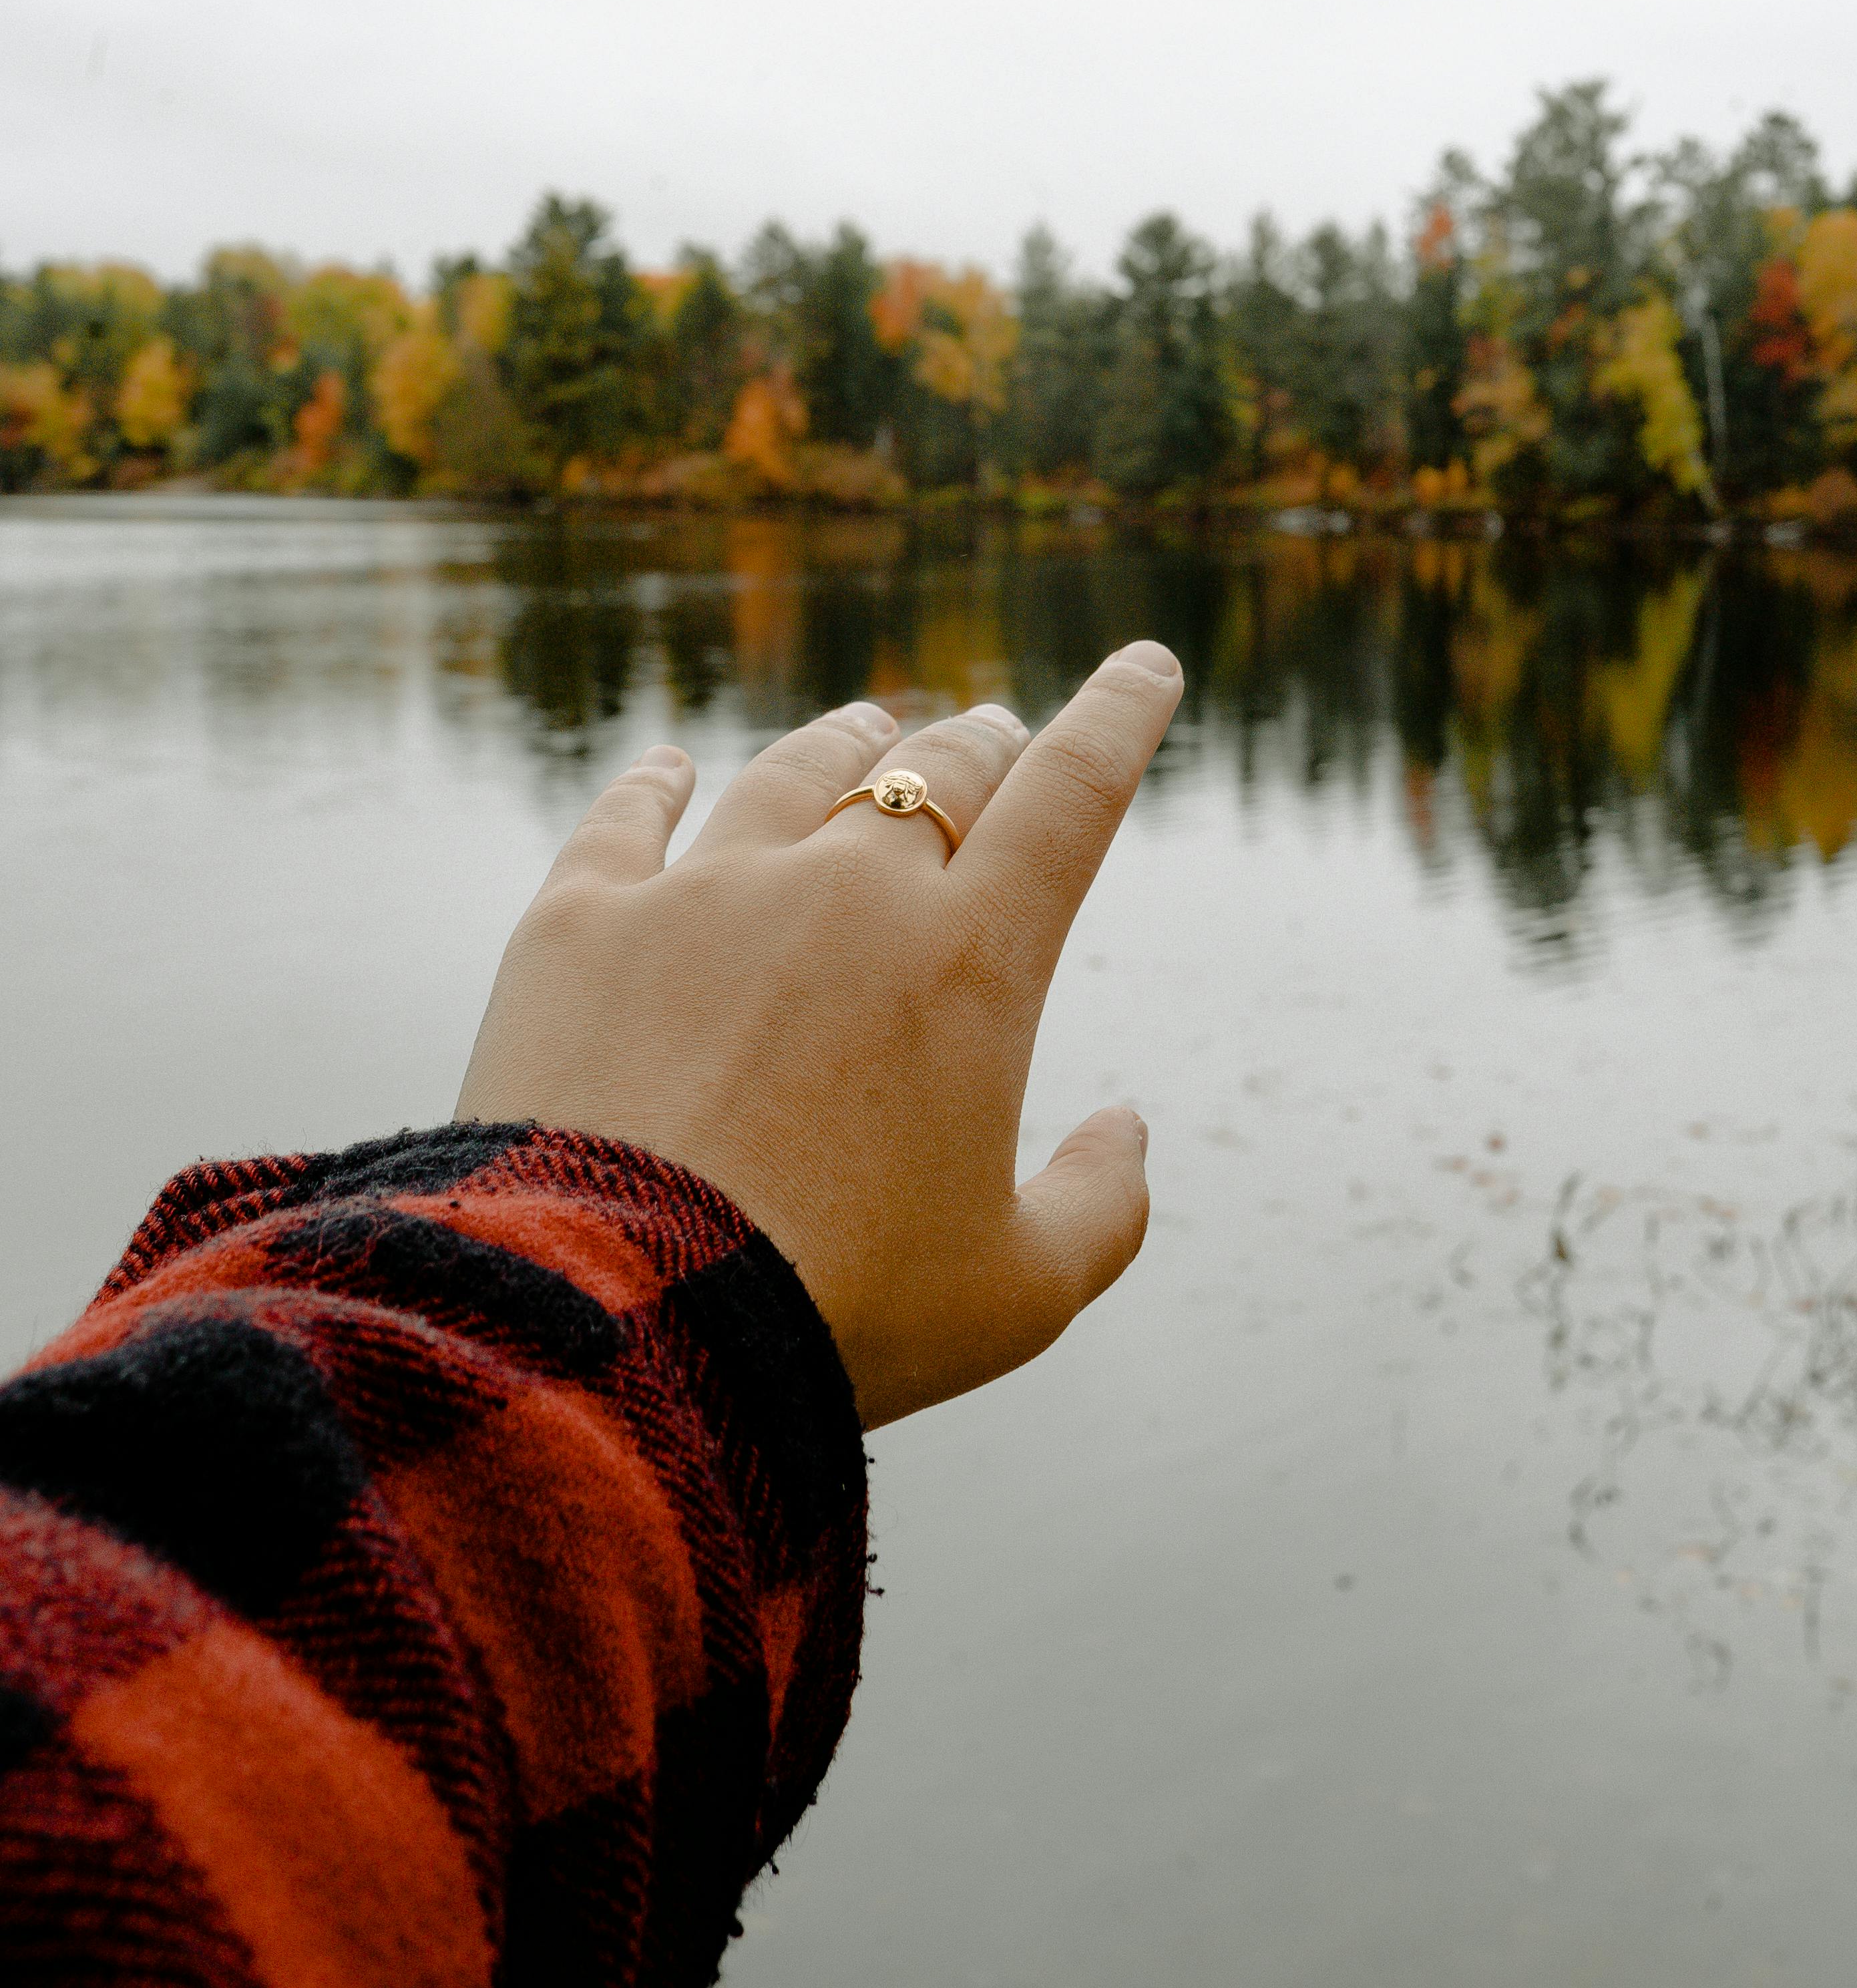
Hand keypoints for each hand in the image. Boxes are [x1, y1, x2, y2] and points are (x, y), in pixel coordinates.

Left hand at [456, 641, 1183, 1426]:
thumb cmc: (842, 1317)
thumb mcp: (1019, 1294)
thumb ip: (1103, 1205)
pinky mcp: (581, 921)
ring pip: (794, 771)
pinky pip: (628, 816)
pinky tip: (666, 764)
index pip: (1072, 793)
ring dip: (844, 742)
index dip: (1117, 718)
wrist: (620, 1322)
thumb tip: (1128, 1126)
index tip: (1145, 665)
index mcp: (973, 961)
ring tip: (863, 725)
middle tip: (992, 738)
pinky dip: (654, 782)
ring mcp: (707, 892)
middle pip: (934, 774)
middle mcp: (846, 890)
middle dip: (981, 748)